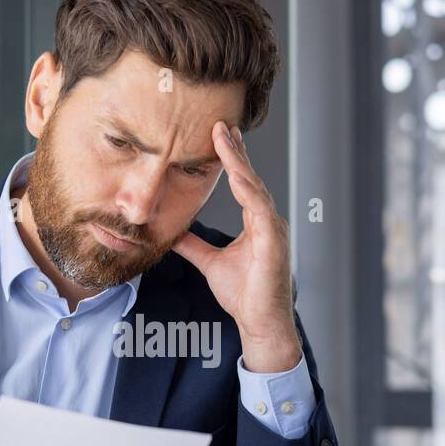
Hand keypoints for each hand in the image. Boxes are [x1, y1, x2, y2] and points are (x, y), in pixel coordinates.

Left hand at [172, 121, 300, 372]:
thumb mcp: (210, 262)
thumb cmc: (244, 294)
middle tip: (221, 123)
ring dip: (239, 161)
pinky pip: (260, 209)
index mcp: (256, 222)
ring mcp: (273, 229)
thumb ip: (193, 245)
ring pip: (254, 187)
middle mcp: (267, 220)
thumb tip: (171, 232)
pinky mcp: (273, 242)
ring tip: (225, 138)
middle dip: (235, 150)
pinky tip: (237, 174)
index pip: (242, 182)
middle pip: (250, 177)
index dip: (231, 158)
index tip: (218, 135)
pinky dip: (248, 189)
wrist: (259, 322)